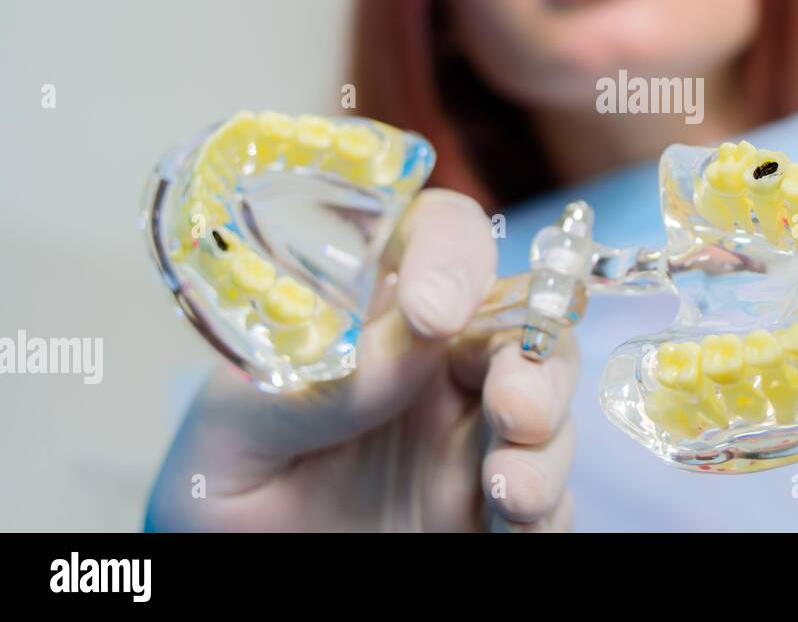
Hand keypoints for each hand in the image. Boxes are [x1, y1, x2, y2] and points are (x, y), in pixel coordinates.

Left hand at [146, 188, 579, 531]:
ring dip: (549, 436)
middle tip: (513, 406)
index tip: (435, 311)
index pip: (432, 240)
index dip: (450, 254)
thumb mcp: (230, 430)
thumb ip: (307, 382)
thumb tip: (405, 345)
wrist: (234, 582)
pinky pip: (552, 499)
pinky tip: (518, 518)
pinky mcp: (495, 512)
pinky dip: (550, 507)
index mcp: (372, 315)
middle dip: (534, 354)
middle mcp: (436, 366)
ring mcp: (471, 438)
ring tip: (511, 487)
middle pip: (521, 319)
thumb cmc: (221, 493)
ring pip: (549, 403)